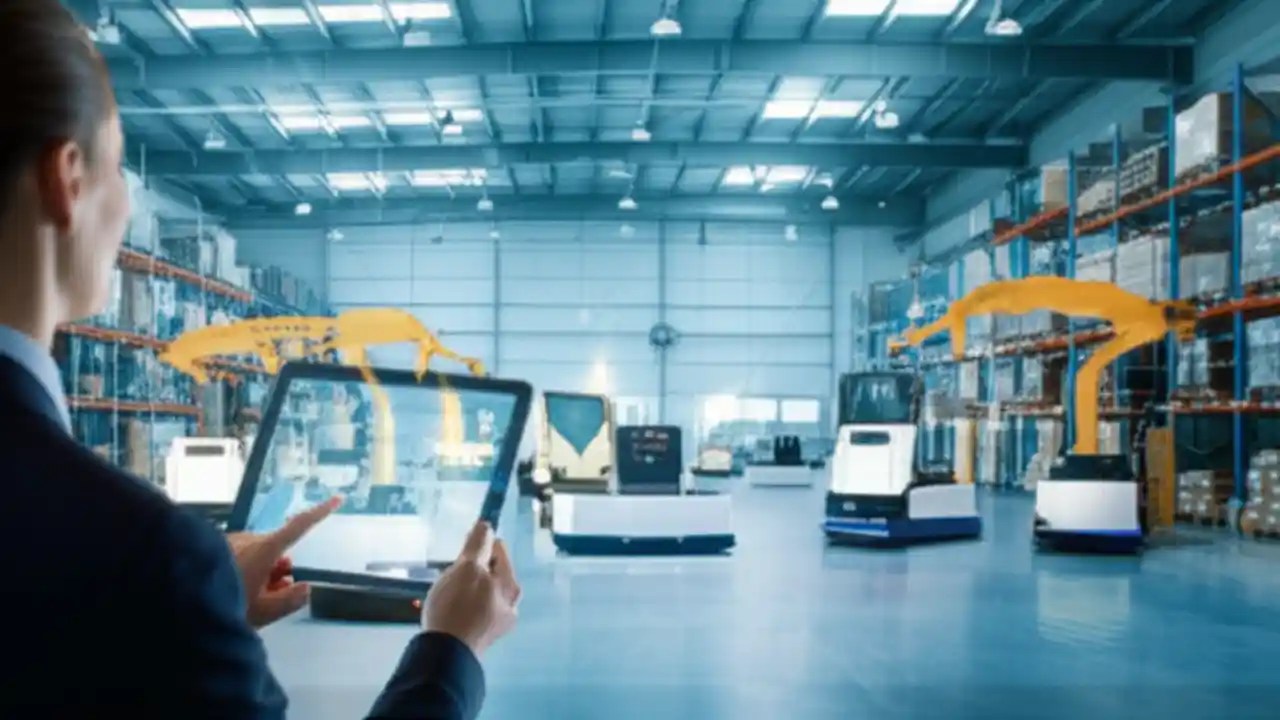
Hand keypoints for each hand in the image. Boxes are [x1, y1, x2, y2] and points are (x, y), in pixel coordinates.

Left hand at [226, 496, 342, 627]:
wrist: (177, 602)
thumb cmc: (225, 606)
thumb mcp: (263, 612)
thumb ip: (291, 600)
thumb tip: (304, 587)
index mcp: (265, 550)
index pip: (299, 527)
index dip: (320, 513)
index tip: (337, 499)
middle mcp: (249, 539)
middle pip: (276, 550)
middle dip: (277, 570)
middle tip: (266, 597)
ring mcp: (230, 541)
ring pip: (256, 553)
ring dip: (257, 572)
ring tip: (240, 599)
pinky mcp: (213, 546)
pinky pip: (237, 554)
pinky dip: (239, 569)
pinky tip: (224, 590)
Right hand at [423, 522, 520, 658]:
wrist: (445, 655)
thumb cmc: (457, 607)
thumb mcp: (467, 568)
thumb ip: (478, 545)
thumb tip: (486, 524)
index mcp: (511, 584)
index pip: (498, 549)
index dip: (478, 545)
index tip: (460, 553)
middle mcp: (510, 603)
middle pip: (489, 571)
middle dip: (469, 570)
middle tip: (451, 578)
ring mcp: (496, 622)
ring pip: (478, 591)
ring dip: (462, 588)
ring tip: (444, 596)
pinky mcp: (480, 635)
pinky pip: (470, 609)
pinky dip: (458, 606)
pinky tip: (444, 610)